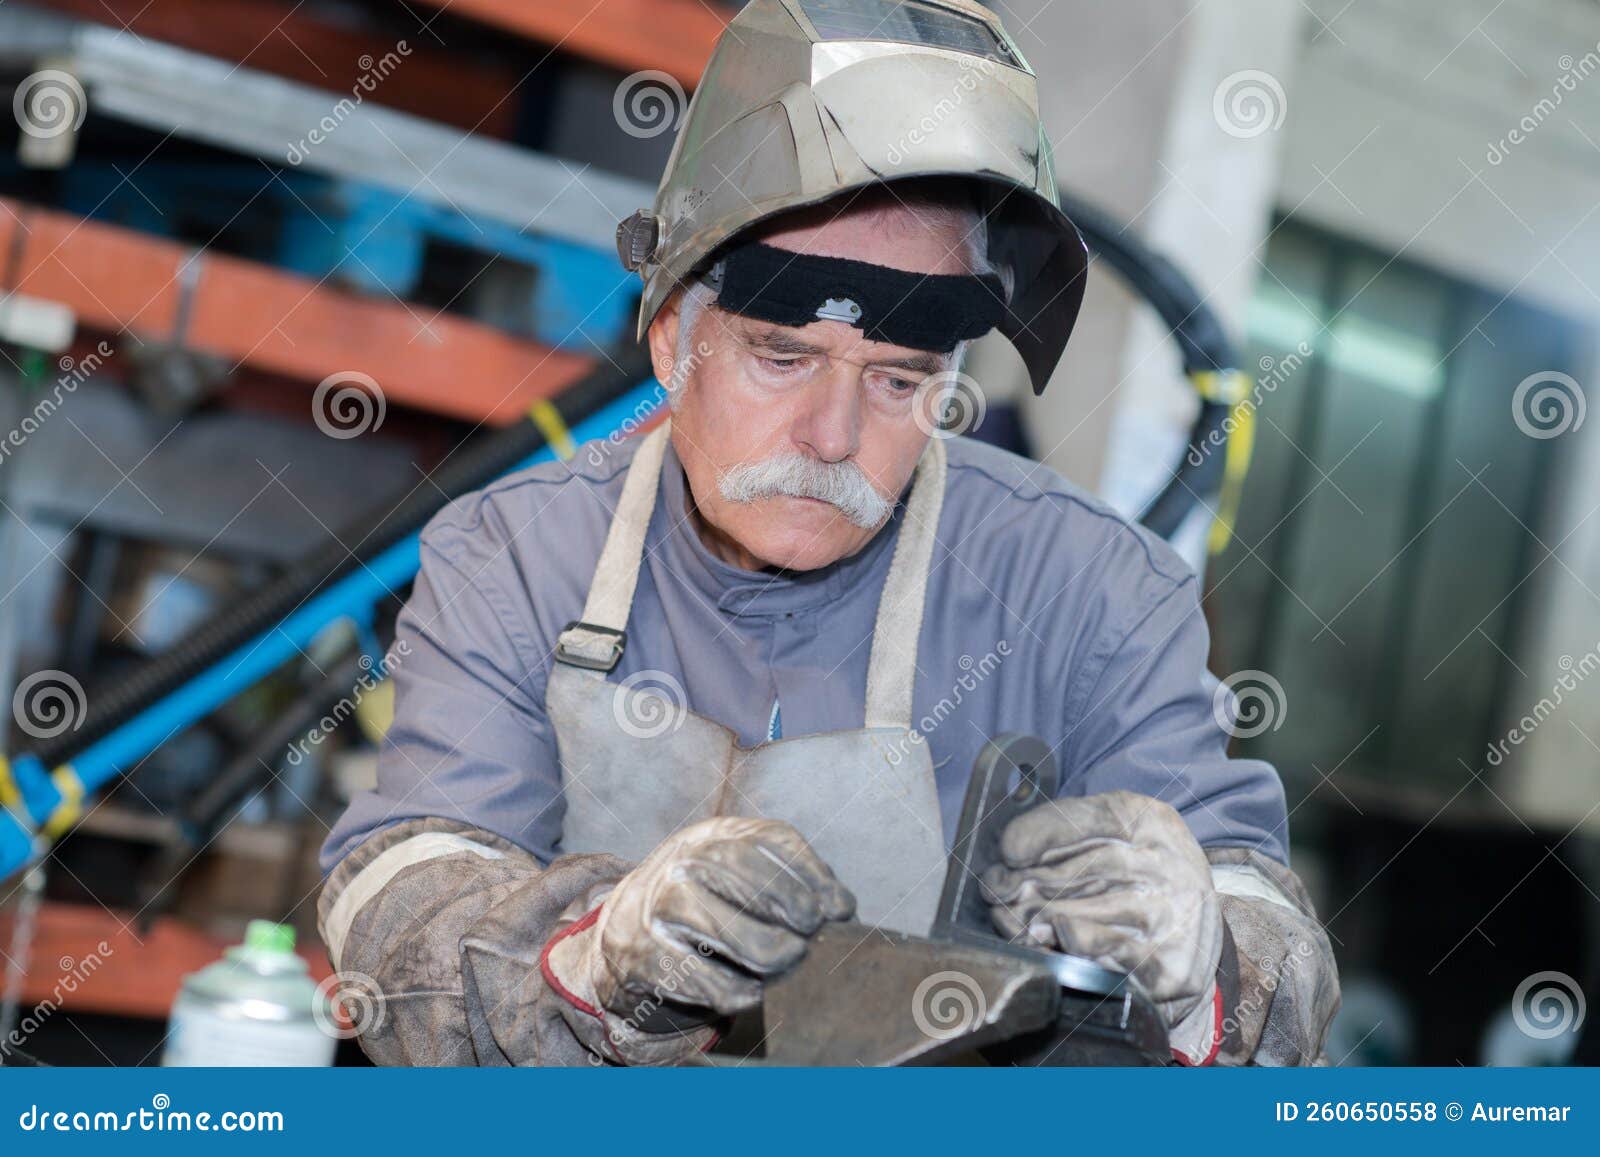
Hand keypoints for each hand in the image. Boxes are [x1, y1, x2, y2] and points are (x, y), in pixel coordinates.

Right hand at [570, 816, 855, 1019]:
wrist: (628, 926)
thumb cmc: (708, 898)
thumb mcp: (744, 871)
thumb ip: (796, 879)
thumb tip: (842, 907)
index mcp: (714, 835)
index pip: (771, 841)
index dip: (813, 875)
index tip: (838, 908)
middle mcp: (682, 862)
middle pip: (747, 878)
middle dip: (792, 911)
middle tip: (808, 939)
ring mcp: (660, 908)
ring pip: (728, 932)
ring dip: (769, 954)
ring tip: (785, 962)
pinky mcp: (647, 957)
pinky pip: (709, 982)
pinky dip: (739, 992)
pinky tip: (751, 990)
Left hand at [979, 791, 1222, 1030]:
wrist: (1194, 944)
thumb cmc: (1139, 882)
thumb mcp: (1118, 840)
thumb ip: (1070, 838)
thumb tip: (1009, 860)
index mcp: (1153, 822)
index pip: (1095, 817)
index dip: (1045, 832)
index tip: (1008, 849)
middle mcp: (1171, 864)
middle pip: (1088, 867)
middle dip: (1031, 880)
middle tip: (995, 890)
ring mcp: (1176, 915)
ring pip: (1096, 909)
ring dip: (1040, 916)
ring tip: (1008, 919)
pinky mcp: (1173, 966)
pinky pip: (1116, 952)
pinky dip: (1081, 944)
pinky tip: (1056, 936)